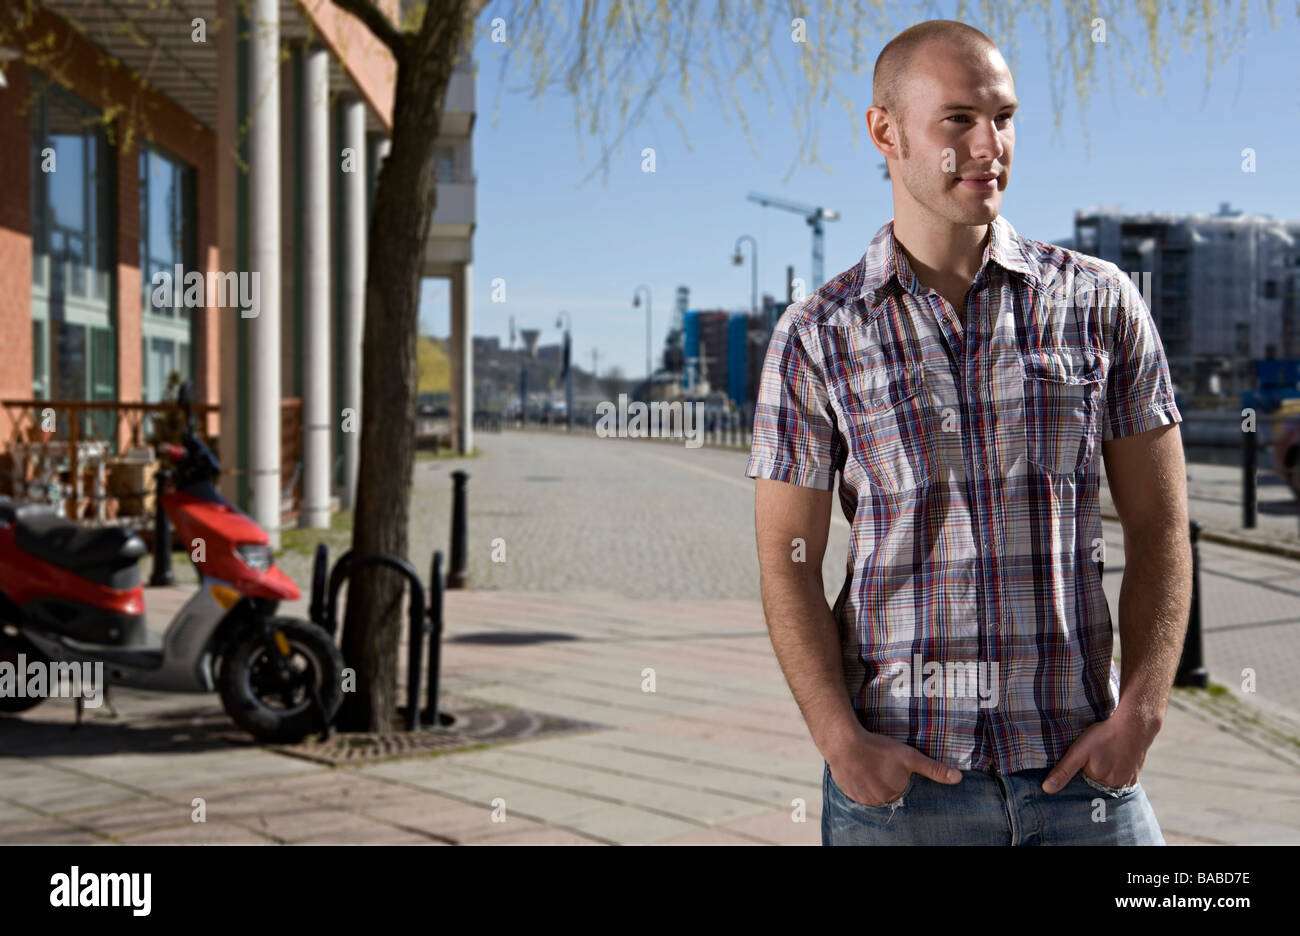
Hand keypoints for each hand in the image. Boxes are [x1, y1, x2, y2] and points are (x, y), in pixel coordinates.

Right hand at [826, 725, 961, 805]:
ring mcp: (862, 798)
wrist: (844, 744)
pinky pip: (857, 790)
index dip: (897, 775)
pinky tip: (858, 768)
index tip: (891, 764)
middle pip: (886, 791)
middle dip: (884, 778)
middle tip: (879, 762)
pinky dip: (859, 781)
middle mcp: (879, 800)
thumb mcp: (909, 756)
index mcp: (894, 794)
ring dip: (871, 781)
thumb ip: (934, 769)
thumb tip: (958, 778)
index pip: (900, 788)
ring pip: (872, 791)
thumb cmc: (878, 749)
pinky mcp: (848, 792)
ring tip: (868, 763)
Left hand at [1041, 708, 1160, 793]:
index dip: (1079, 772)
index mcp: (1100, 783)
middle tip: (1093, 755)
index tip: (1080, 760)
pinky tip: (1113, 757)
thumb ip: (1063, 771)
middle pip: (1096, 783)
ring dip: (1104, 772)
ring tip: (1102, 755)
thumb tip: (1046, 789)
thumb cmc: (1104, 736)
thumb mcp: (1078, 752)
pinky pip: (1121, 777)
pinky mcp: (1135, 774)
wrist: (1134, 724)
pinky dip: (1116, 770)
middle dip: (1091, 773)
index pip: (1083, 784)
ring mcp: (1128, 781)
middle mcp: (1116, 786)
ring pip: (1109, 781)